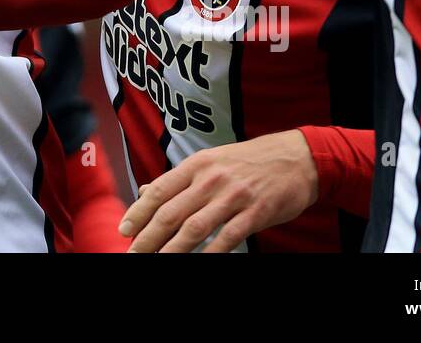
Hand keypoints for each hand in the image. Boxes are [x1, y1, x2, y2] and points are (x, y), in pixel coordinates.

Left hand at [118, 129, 318, 252]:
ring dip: (172, 250)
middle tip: (133, 253)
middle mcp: (211, 179)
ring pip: (194, 228)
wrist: (296, 158)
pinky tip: (199, 262)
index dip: (139, 212)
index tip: (124, 230)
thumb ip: (179, 179)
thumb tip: (146, 192)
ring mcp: (233, 196)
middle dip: (148, 237)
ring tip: (156, 261)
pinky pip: (227, 237)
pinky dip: (210, 253)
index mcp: (197, 165)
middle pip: (171, 212)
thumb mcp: (211, 161)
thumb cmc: (248, 162)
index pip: (159, 190)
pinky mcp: (255, 212)